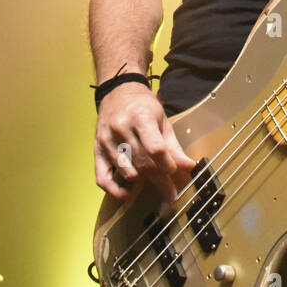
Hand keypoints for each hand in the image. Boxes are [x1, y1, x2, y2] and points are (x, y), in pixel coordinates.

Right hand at [94, 82, 195, 203]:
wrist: (118, 93)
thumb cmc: (143, 107)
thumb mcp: (162, 121)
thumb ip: (173, 146)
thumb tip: (189, 167)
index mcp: (140, 118)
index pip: (155, 148)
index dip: (167, 164)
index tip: (175, 171)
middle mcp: (121, 129)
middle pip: (143, 163)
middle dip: (160, 180)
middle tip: (171, 193)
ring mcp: (106, 141)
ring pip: (127, 172)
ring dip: (142, 182)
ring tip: (151, 180)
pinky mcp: (96, 151)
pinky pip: (103, 179)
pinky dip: (116, 191)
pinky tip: (129, 194)